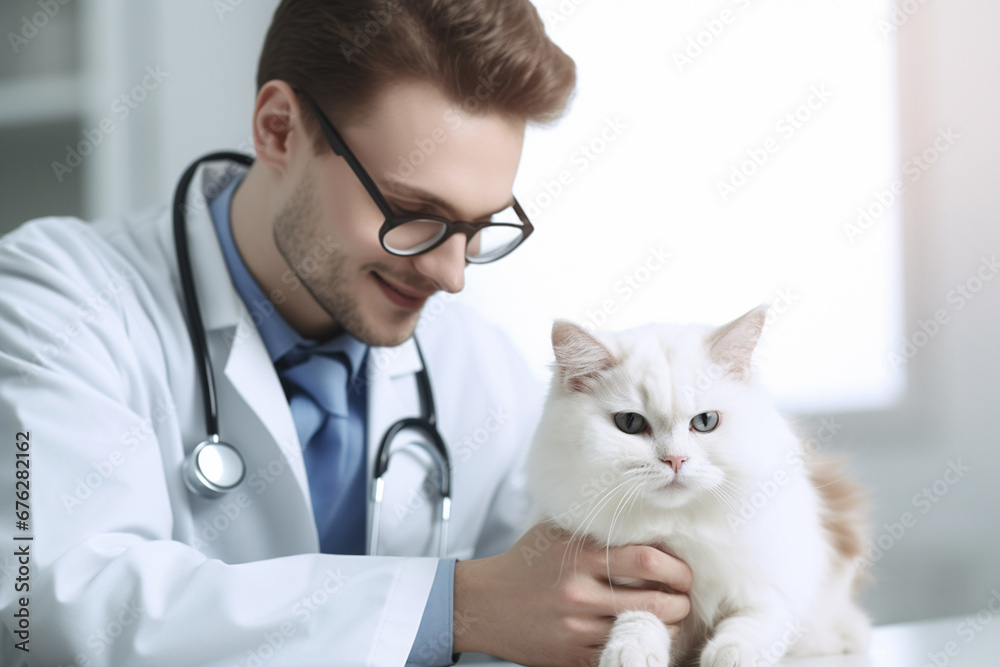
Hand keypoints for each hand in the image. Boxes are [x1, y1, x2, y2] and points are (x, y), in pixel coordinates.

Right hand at [453, 522, 692, 666]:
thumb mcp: (557, 535)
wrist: (483, 603)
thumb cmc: (523, 564)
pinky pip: (618, 655)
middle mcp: (581, 594)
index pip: (648, 559)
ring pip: (643, 633)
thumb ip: (596, 530)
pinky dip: (638, 648)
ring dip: (666, 629)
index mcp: (581, 558)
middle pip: (655, 602)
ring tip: (668, 619)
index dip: (677, 568)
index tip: (684, 573)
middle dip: (681, 603)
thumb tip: (645, 526)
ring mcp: (576, 629)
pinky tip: (641, 638)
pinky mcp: (571, 656)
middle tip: (684, 599)